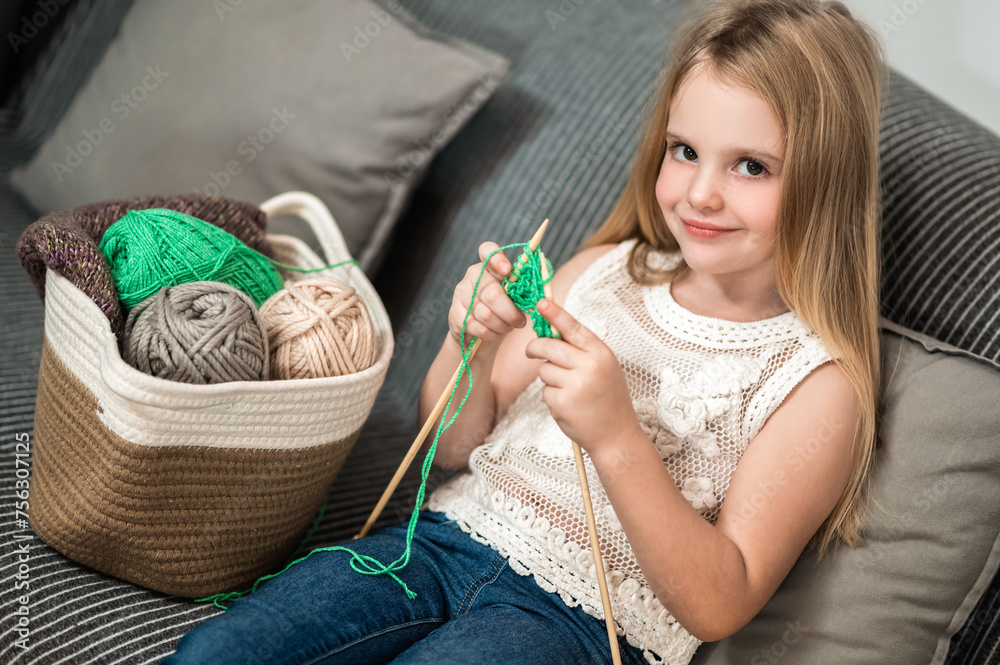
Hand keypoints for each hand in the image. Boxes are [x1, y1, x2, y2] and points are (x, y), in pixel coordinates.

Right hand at [448, 242, 526, 350]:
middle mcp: (473, 275)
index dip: (497, 258)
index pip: (487, 251)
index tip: (507, 270)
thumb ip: (521, 291)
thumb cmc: (502, 311)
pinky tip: (493, 333)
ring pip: (485, 314)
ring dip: (502, 325)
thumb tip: (537, 288)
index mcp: (489, 266)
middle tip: (519, 322)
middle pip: (492, 293)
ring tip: (507, 327)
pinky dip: (490, 334)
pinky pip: (477, 327)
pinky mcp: (454, 313)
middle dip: (510, 313)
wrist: (479, 334)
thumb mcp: (513, 298)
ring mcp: (461, 294)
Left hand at [525, 298, 642, 456]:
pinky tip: (569, 405)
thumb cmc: (608, 398)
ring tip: (569, 390)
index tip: (541, 303)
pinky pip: (545, 391)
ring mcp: (575, 385)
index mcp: (601, 353)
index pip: (574, 328)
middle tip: (531, 352)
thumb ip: (582, 350)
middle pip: (549, 347)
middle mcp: (589, 367)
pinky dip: (552, 397)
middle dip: (535, 348)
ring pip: (544, 370)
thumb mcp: (604, 367)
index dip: (555, 314)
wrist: (616, 435)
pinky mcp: (562, 403)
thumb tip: (551, 333)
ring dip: (549, 378)